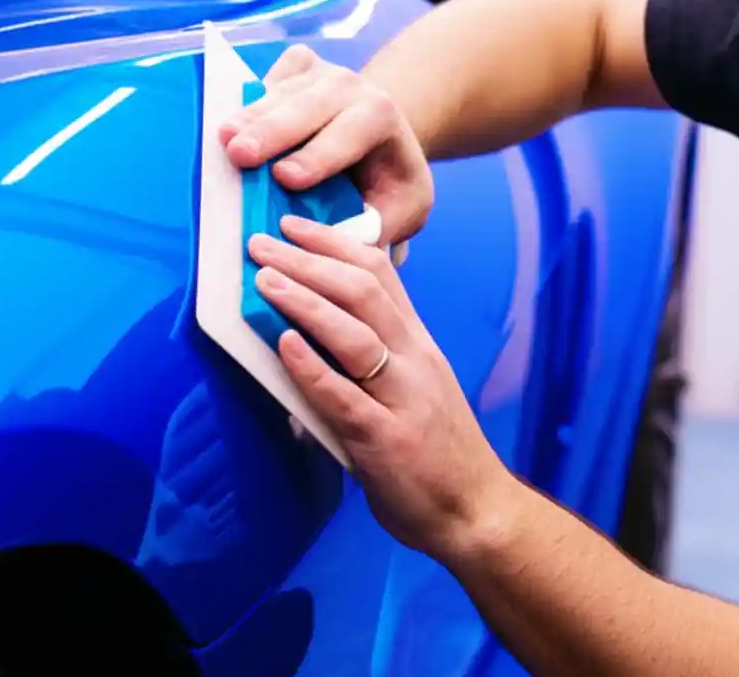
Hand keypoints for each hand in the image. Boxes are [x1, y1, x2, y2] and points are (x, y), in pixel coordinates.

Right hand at [220, 44, 433, 246]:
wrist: (383, 138)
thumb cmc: (388, 182)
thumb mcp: (403, 208)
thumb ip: (376, 227)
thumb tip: (339, 250)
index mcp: (381, 118)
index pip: (350, 133)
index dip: (318, 155)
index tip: (285, 178)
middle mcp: (351, 87)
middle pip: (307, 106)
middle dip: (272, 131)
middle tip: (239, 154)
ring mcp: (320, 72)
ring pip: (280, 94)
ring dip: (248, 118)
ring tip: (223, 140)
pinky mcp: (296, 67)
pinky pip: (269, 79)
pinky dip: (247, 102)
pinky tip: (231, 126)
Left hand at [247, 214, 509, 560]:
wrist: (477, 514)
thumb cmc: (436, 453)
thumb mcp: (412, 388)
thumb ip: (373, 357)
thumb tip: (313, 330)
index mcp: (418, 344)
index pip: (380, 274)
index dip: (333, 242)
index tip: (293, 224)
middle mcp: (414, 360)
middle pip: (362, 291)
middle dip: (308, 259)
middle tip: (261, 243)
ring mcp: (403, 398)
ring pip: (354, 333)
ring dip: (304, 301)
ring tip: (264, 280)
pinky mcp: (387, 439)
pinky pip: (344, 396)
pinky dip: (311, 366)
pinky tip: (283, 344)